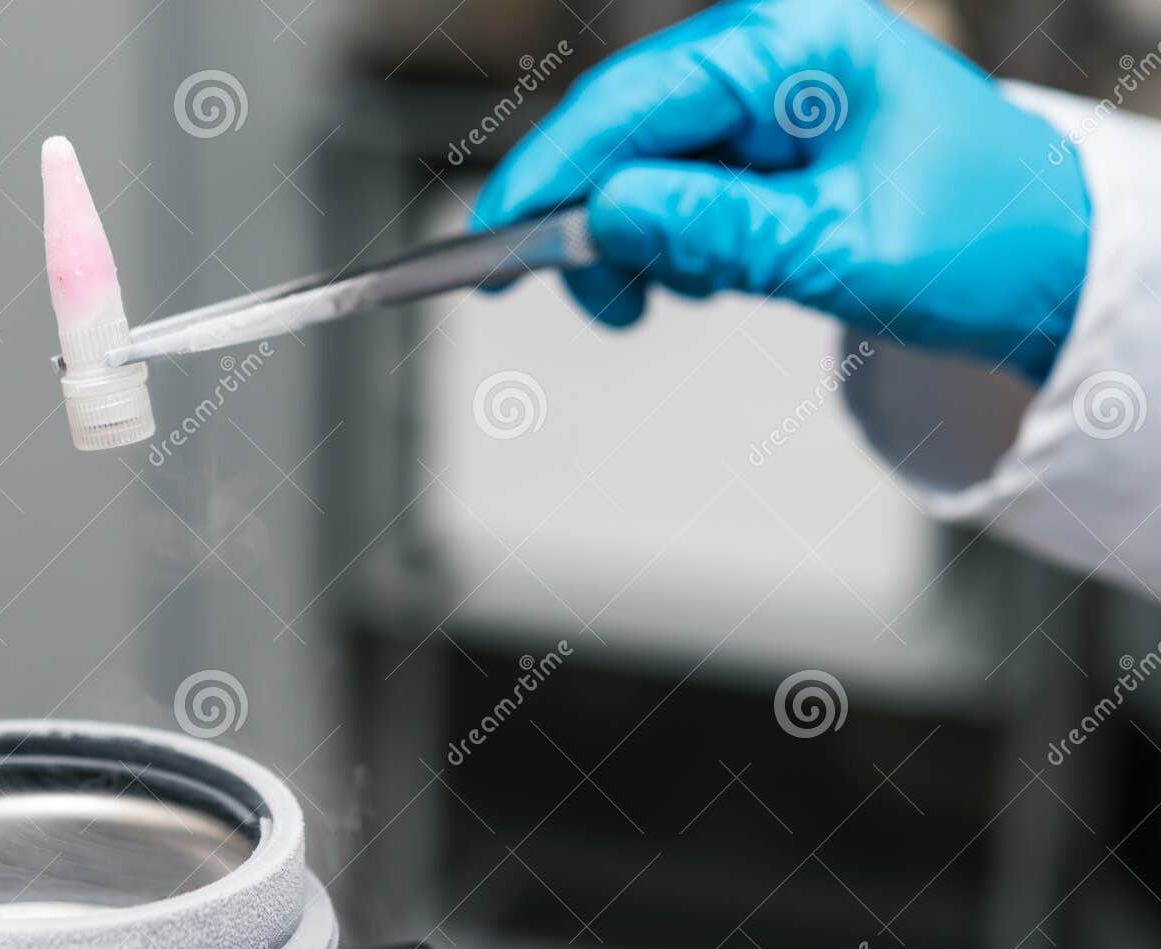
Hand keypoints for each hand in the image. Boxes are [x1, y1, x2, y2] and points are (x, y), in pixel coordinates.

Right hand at [472, 0, 1089, 382]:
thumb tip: (604, 216)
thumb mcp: (840, 250)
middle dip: (585, 218)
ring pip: (638, 161)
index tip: (497, 239)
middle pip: (622, 125)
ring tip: (650, 305)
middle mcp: (770, 52)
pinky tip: (688, 280)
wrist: (1051, 265)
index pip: (636, 99)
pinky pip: (674, 182)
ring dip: (623, 240)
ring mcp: (763, 95)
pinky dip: (660, 240)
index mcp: (798, 45)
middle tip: (573, 299)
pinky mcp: (760, 139)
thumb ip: (716, 229)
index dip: (554, 172)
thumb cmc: (984, 239)